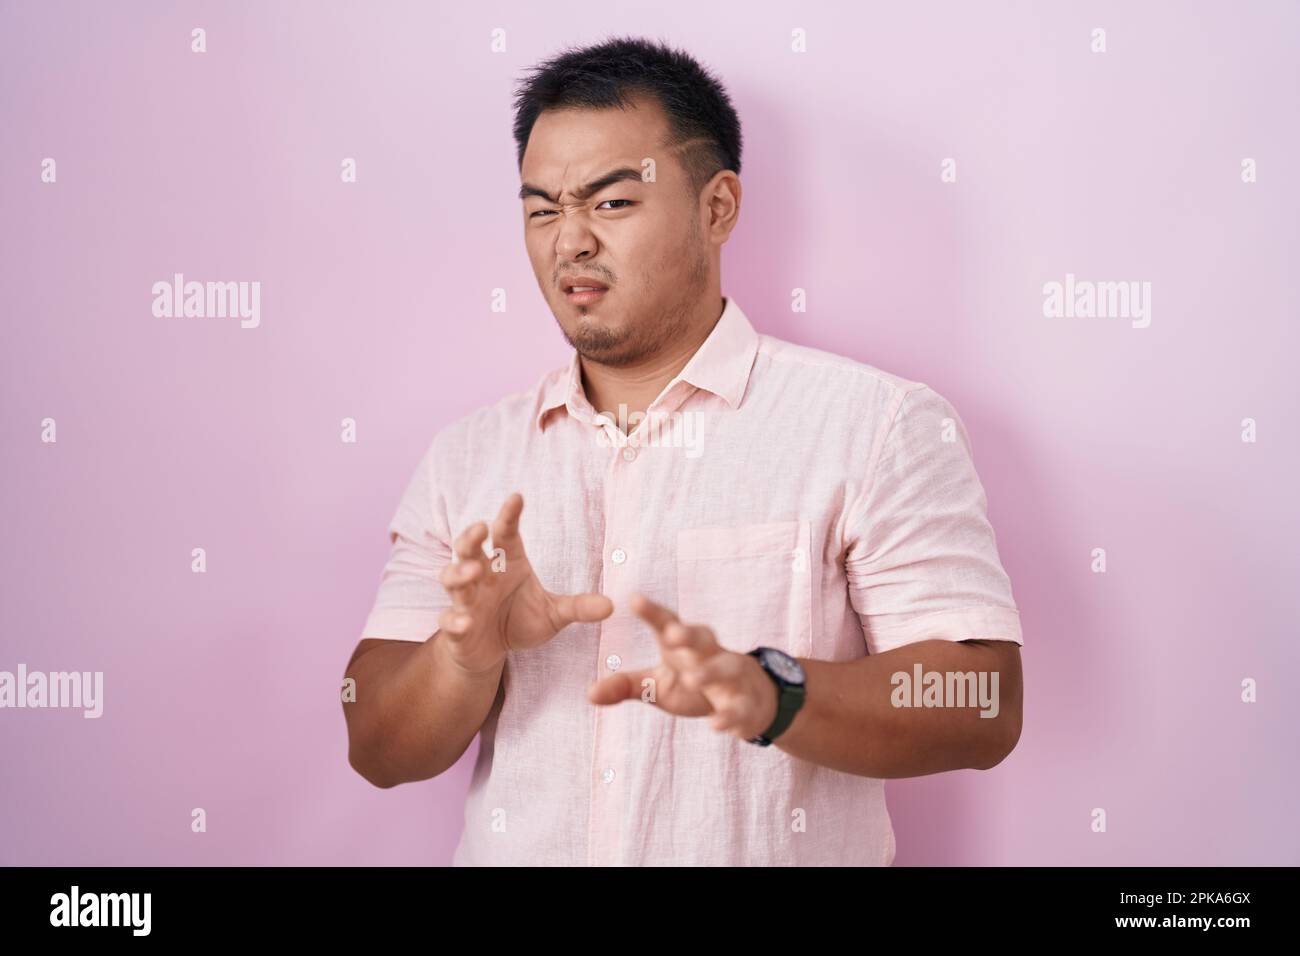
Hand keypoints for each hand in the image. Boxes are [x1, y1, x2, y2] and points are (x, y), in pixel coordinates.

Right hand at [438, 493, 612, 674]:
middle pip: (468, 549)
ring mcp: (465, 600)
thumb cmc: (519, 621)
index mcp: (506, 563)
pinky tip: (465, 622)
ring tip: (473, 572)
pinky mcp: (455, 627)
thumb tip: (612, 605)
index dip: (509, 515)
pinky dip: (455, 620)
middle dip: (470, 538)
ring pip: (451, 578)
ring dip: (459, 573)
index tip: (517, 496)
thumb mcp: (553, 614)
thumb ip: (578, 607)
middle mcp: (482, 576)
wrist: (490, 651)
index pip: (505, 533)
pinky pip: (449, 619)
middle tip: (480, 528)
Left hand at [587, 594, 777, 739]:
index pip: (668, 624)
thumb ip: (626, 686)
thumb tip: (589, 693)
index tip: (633, 600)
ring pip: (725, 669)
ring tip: (691, 679)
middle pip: (702, 638)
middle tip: (672, 633)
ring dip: (709, 673)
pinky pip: (738, 709)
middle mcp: (711, 655)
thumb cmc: (695, 685)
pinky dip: (729, 716)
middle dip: (689, 634)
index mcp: (686, 647)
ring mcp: (732, 679)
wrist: (749, 702)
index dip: (653, 612)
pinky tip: (716, 725)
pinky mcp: (745, 706)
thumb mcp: (658, 685)